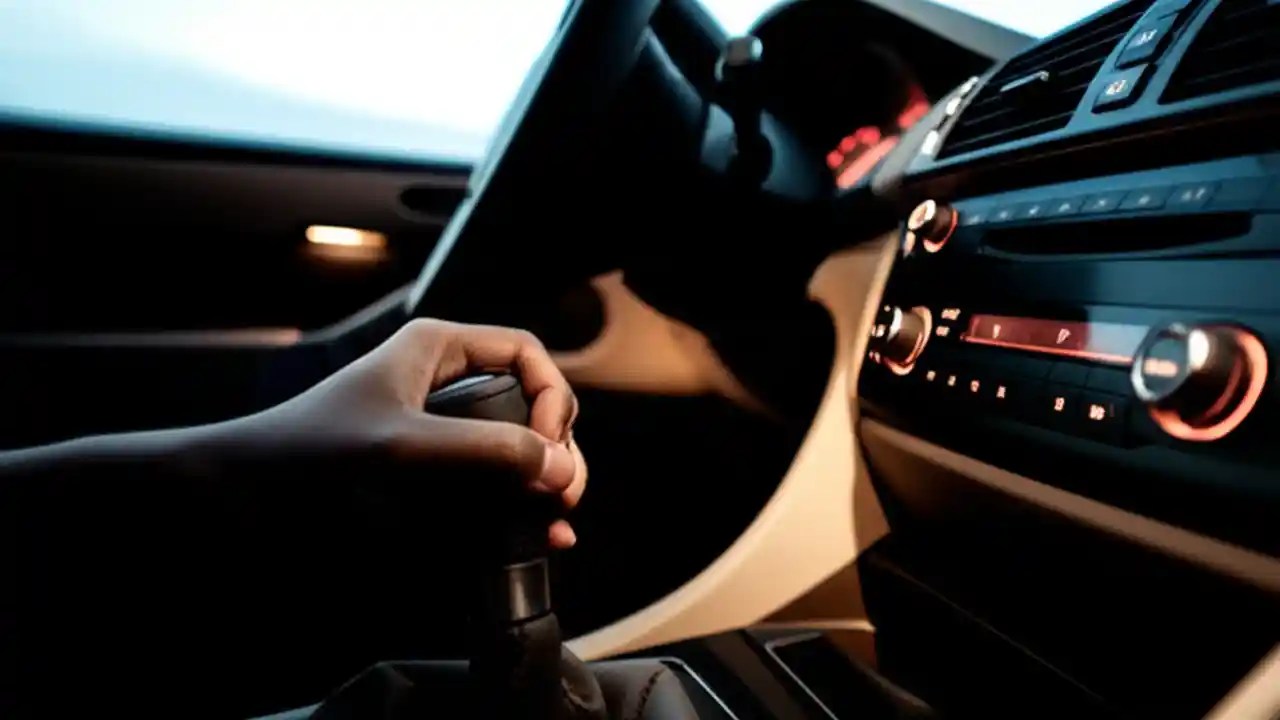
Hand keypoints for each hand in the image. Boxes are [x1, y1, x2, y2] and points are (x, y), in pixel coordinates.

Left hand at [244, 319, 585, 548]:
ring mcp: (438, 433)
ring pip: (517, 448)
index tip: (548, 451)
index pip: (526, 356)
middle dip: (556, 447)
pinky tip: (540, 536)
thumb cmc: (305, 456)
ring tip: (557, 522)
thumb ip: (484, 452)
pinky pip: (491, 483)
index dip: (551, 398)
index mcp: (437, 351)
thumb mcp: (401, 446)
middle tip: (562, 494)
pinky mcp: (430, 476)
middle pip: (531, 403)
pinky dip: (521, 507)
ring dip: (545, 482)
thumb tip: (557, 467)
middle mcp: (444, 386)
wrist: (239, 500)